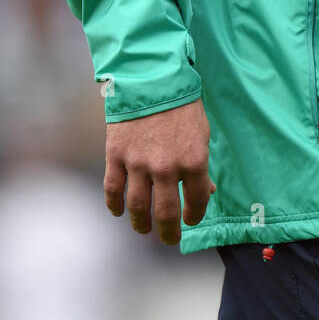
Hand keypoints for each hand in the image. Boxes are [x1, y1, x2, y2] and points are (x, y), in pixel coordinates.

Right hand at [104, 97, 215, 244]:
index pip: (196, 203)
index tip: (190, 220)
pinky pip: (113, 190)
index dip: (194, 216)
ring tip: (144, 230)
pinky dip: (114, 205)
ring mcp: (138, 164)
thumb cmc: (182, 106)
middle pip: (166, 214)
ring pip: (138, 207)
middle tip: (169, 239)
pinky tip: (119, 212)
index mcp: (194, 162)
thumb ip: (201, 166)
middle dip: (168, 232)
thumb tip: (205, 191)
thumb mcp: (202, 134)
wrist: (151, 79)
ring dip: (141, 224)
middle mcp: (166, 168)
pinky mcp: (116, 156)